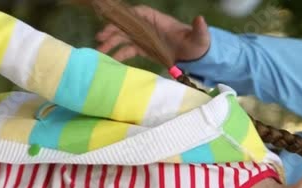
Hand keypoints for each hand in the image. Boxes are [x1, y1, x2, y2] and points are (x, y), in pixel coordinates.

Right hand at [95, 6, 209, 62]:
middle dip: (113, 31)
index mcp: (157, 19)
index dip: (127, 17)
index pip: (138, 13)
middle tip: (100, 38)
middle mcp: (148, 26)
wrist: (196, 56)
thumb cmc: (197, 43)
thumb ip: (199, 29)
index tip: (115, 21)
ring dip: (111, 43)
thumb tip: (201, 19)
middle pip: (126, 26)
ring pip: (124, 38)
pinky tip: (110, 59)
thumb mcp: (200, 37)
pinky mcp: (144, 49)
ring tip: (99, 51)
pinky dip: (119, 54)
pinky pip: (128, 50)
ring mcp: (144, 38)